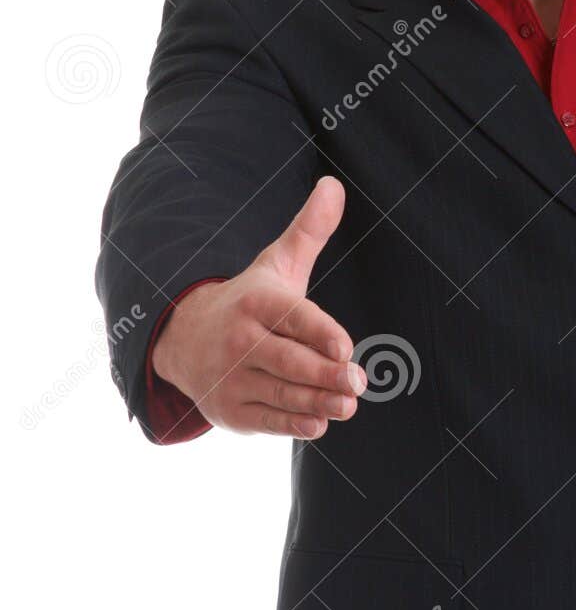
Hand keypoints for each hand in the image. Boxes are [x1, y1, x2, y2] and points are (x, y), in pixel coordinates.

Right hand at [152, 175, 365, 437]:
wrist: (184, 340)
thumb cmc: (249, 302)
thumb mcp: (276, 264)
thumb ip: (309, 231)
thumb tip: (333, 186)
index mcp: (255, 302)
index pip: (291, 317)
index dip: (318, 332)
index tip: (345, 347)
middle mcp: (239, 340)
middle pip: (288, 361)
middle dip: (324, 374)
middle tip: (357, 382)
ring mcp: (231, 378)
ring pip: (281, 393)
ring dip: (317, 401)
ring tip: (348, 404)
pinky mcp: (230, 411)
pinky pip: (267, 420)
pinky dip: (293, 424)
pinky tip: (319, 422)